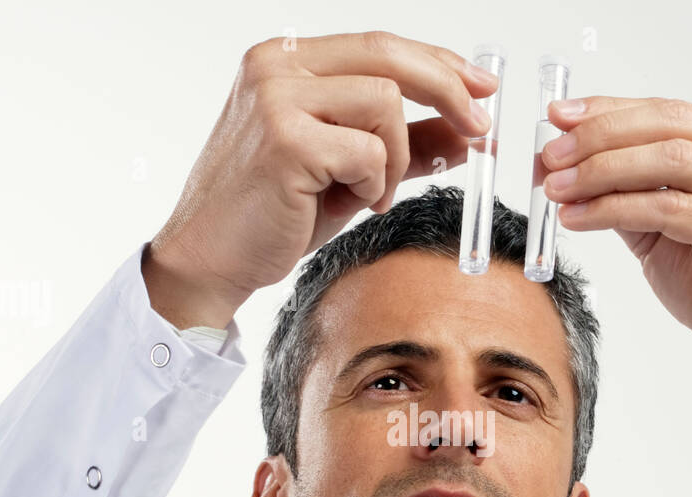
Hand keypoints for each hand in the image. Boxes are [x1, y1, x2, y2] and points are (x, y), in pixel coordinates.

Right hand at [143, 31, 498, 329]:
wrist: (210, 258)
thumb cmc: (273, 214)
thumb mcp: (349, 172)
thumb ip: (402, 145)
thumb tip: (465, 134)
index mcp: (286, 61)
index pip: (380, 45)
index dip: (439, 64)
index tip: (481, 88)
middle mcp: (276, 66)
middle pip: (389, 56)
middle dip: (448, 91)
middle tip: (480, 130)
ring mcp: (276, 99)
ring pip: (386, 105)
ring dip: (396, 159)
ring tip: (368, 194)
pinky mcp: (285, 141)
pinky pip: (369, 152)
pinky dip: (373, 184)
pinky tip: (345, 204)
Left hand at [540, 96, 691, 403]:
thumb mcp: (671, 231)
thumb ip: (633, 194)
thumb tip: (568, 167)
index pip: (670, 112)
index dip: (609, 110)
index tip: (560, 116)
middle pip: (667, 125)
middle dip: (598, 136)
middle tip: (549, 153)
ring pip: (667, 159)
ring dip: (600, 170)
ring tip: (555, 186)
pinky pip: (667, 208)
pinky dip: (614, 209)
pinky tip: (579, 218)